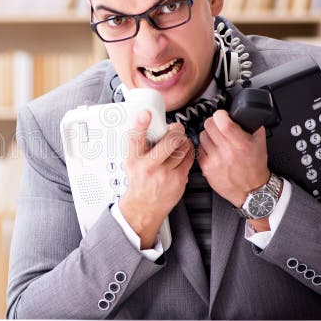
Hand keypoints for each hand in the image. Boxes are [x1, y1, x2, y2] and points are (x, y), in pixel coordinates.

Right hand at [119, 110, 194, 248]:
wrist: (145, 207)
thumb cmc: (139, 181)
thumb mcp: (132, 161)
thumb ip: (140, 144)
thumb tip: (150, 124)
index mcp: (134, 159)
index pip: (135, 138)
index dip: (141, 124)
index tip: (146, 113)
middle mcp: (149, 166)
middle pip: (168, 141)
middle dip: (176, 130)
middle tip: (175, 129)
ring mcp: (164, 174)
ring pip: (182, 147)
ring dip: (183, 141)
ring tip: (178, 142)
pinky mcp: (178, 180)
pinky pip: (189, 158)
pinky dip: (188, 152)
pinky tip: (183, 153)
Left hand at [198, 109, 269, 208]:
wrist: (251, 190)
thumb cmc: (255, 167)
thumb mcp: (260, 142)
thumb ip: (252, 125)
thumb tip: (240, 113)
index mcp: (241, 143)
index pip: (222, 121)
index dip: (221, 114)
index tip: (223, 116)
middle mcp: (226, 152)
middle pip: (209, 125)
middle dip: (214, 123)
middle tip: (220, 128)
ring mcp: (214, 160)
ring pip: (202, 135)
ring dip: (209, 135)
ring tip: (218, 141)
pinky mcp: (206, 168)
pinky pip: (199, 149)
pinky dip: (205, 148)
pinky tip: (214, 151)